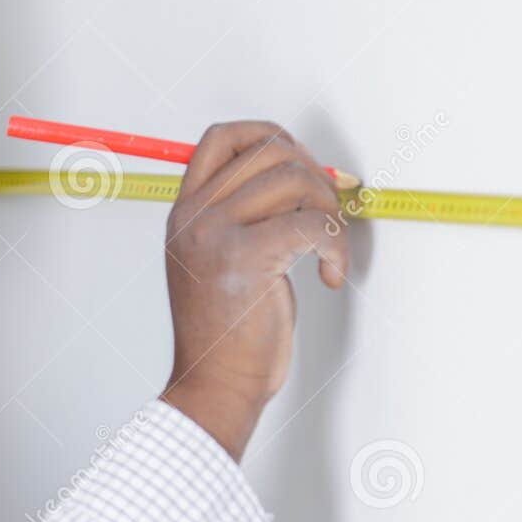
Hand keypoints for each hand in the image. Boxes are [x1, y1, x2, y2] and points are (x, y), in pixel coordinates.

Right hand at [159, 121, 349, 460]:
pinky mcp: (247, 258)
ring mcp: (215, 235)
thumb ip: (242, 215)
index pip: (221, 137)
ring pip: (294, 180)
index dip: (270, 137)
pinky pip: (313, 225)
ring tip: (327, 250)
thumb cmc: (226, 330)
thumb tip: (305, 174)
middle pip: (270, 150)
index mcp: (185, 212)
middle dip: (314, 176)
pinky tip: (329, 276)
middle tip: (326, 216)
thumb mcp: (216, 260)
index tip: (300, 170)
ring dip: (329, 211)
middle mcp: (194, 216)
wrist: (215, 384)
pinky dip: (336, 249)